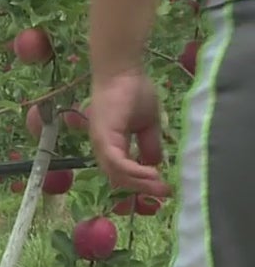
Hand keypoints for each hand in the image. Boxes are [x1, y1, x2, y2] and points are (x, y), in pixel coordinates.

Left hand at [88, 70, 172, 197]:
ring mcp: (101, 143)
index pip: (123, 172)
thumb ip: (149, 145)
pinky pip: (117, 162)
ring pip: (117, 174)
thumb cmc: (134, 92)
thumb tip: (154, 165)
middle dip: (142, 189)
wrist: (123, 72)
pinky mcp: (103, 137)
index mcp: (112, 146)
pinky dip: (134, 171)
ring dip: (140, 183)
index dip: (141, 183)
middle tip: (165, 194)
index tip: (162, 189)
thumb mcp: (147, 124)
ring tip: (160, 187)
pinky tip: (152, 174)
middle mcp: (103, 148)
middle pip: (120, 178)